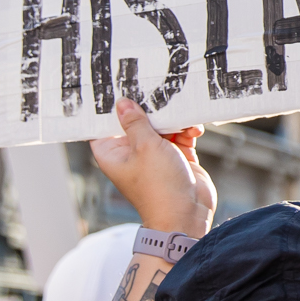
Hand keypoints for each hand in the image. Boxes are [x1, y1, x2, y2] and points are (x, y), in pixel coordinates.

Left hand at [90, 97, 214, 238]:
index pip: (105, 124)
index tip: (120, 86)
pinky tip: (194, 132)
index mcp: (113, 152)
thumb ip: (135, 122)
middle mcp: (131, 153)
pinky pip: (180, 136)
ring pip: (162, 126)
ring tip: (185, 124)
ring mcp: (154, 156)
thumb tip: (123, 103)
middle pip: (137, 121)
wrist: (187, 214)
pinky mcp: (176, 158)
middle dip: (152, 110)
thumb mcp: (145, 146)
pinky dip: (187, 131)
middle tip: (162, 95)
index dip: (112, 107)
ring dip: (175, 122)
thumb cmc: (159, 186)